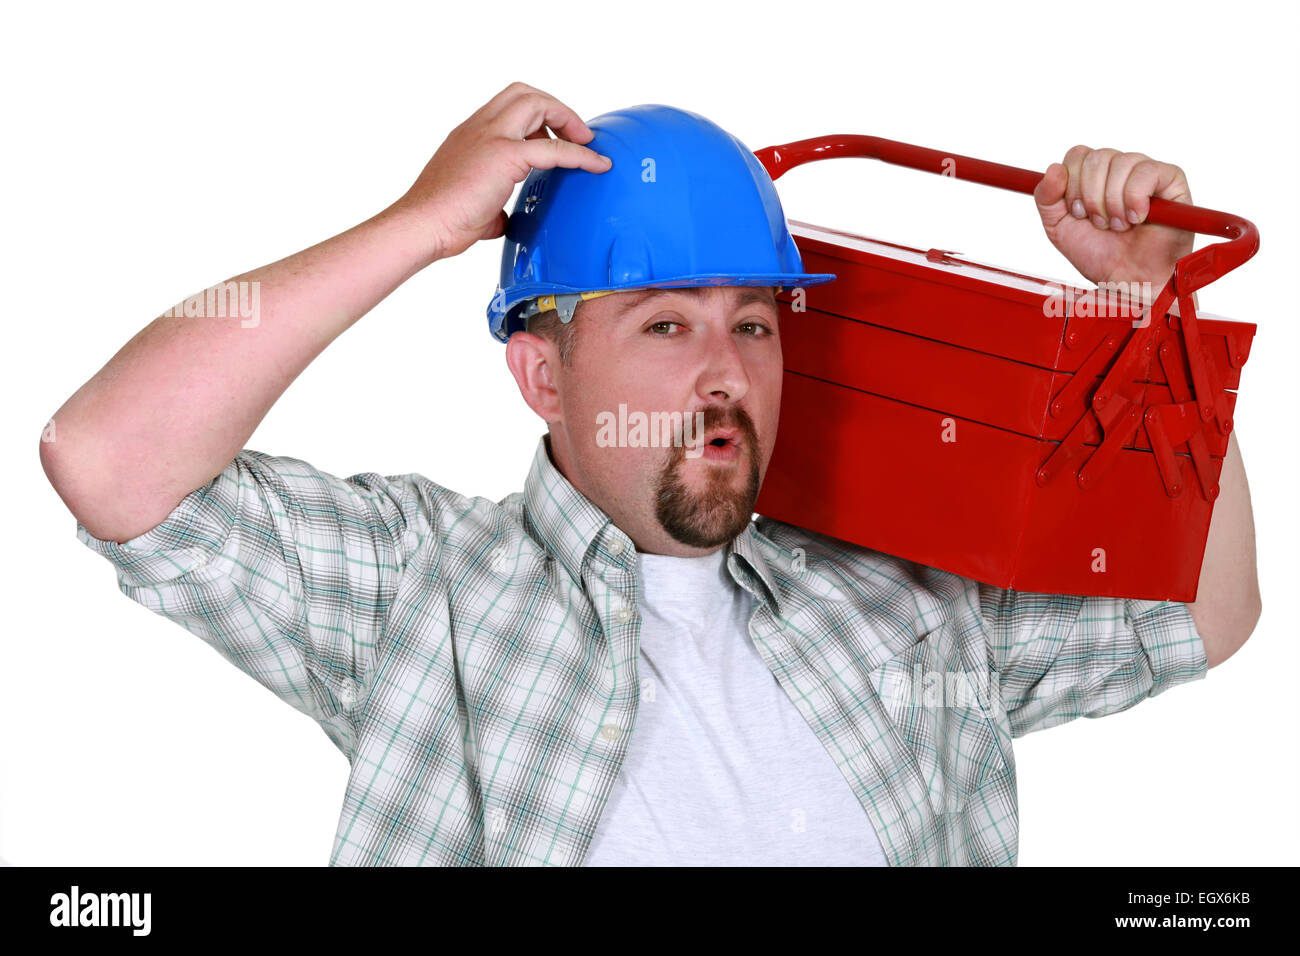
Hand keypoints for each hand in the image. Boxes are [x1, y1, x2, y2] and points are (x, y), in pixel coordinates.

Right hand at [390, 82, 611, 262]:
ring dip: (568, 119)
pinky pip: (553, 149)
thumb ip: (493, 204)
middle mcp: (480, 127)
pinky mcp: (504, 156)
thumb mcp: (473, 204)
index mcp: (471, 134)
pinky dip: (580, 155)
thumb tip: (504, 218)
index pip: (507, 104)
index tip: (554, 138)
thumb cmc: (442, 221)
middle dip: (556, 108)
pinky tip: (597, 165)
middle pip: (524, 92)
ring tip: (586, 144)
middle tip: (577, 136)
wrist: (423, 225)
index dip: (537, 115)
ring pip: (536, 102)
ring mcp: (491, 137)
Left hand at [1033, 146, 1194, 286]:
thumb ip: (1046, 198)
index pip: (1078, 154)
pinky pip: (1146, 171)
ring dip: (1113, 203)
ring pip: (1120, 162)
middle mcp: (1119, 169)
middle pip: (1096, 157)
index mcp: (1094, 176)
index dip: (1072, 184)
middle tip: (1100, 223)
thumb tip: (1053, 168)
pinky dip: (1135, 199)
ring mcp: (1145, 172)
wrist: (1128, 279)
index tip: (1077, 213)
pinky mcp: (1171, 179)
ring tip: (1120, 226)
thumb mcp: (1058, 227)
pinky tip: (1138, 218)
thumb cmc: (1099, 255)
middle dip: (1091, 197)